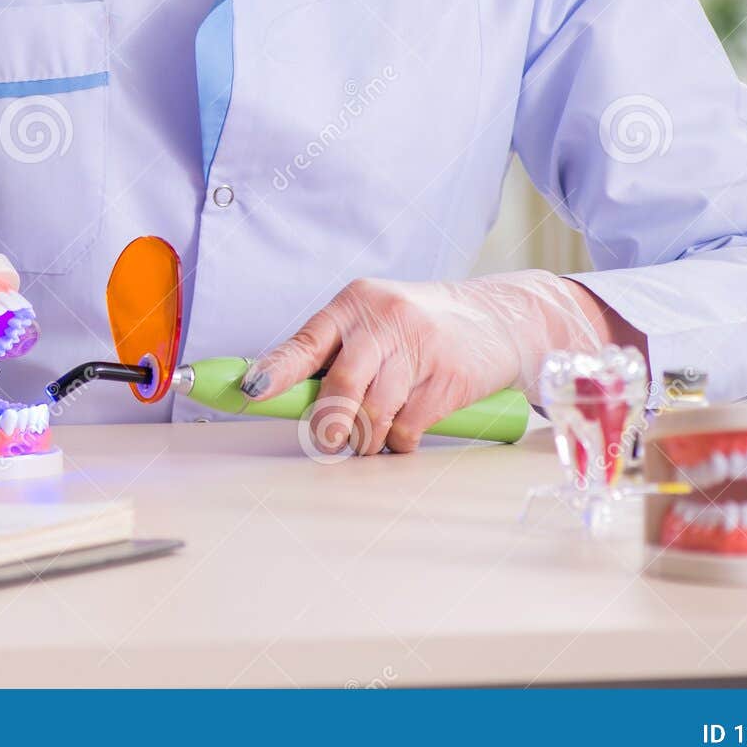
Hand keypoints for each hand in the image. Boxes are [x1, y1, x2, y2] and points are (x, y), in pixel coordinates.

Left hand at [241, 271, 620, 456]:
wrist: (494, 317)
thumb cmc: (417, 327)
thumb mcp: (373, 323)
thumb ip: (335, 355)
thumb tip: (284, 399)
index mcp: (353, 304)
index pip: (306, 342)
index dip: (277, 371)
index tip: (252, 391)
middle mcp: (384, 320)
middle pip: (342, 387)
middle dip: (329, 425)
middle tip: (329, 441)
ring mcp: (420, 347)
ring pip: (373, 415)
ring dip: (366, 438)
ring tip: (371, 434)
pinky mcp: (449, 379)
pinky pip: (408, 429)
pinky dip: (399, 442)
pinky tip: (405, 428)